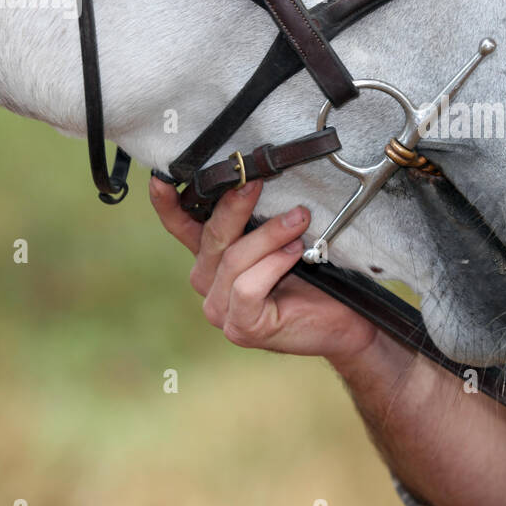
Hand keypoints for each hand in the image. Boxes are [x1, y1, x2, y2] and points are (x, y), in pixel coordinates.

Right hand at [148, 176, 377, 361]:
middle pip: (212, 237)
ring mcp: (220, 310)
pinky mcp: (241, 327)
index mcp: (212, 258)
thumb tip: (255, 178)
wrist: (345, 319)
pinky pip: (247, 287)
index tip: (160, 179)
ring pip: (233, 260)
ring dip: (268, 235)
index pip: (182, 228)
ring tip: (298, 219)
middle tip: (259, 182)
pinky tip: (296, 253)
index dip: (168, 205)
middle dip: (235, 206)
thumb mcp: (282, 238)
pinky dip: (274, 264)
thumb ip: (258, 220)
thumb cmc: (315, 278)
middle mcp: (208, 284)